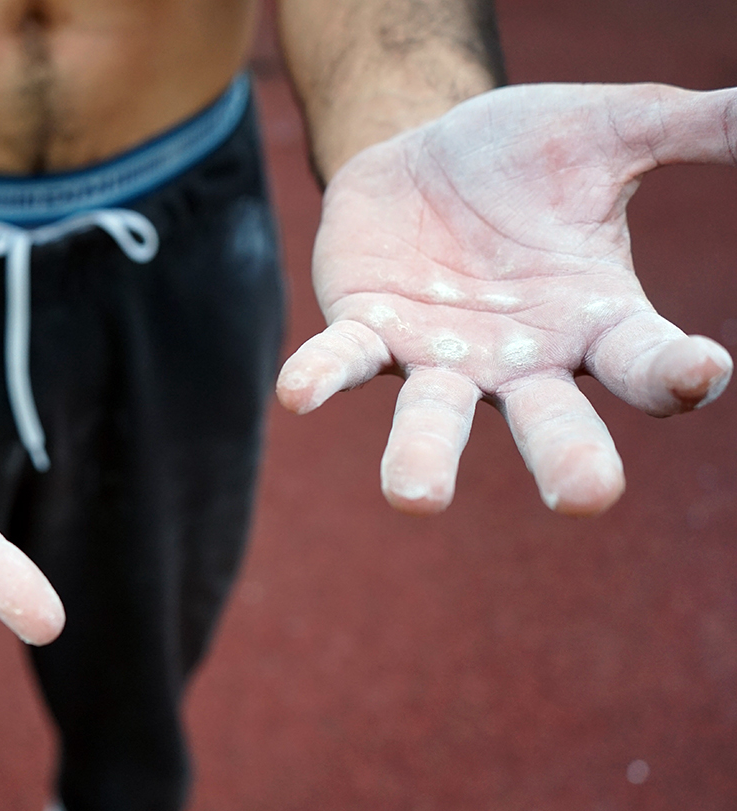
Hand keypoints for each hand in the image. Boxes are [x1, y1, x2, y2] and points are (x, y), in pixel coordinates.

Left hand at [277, 83, 736, 514]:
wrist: (427, 150)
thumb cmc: (528, 156)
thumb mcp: (613, 130)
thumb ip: (691, 127)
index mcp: (595, 321)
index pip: (645, 360)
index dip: (674, 372)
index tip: (701, 371)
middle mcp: (521, 360)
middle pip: (550, 422)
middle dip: (566, 459)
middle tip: (583, 498)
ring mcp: (441, 357)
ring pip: (435, 419)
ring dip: (422, 458)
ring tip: (414, 499)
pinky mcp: (369, 331)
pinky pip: (345, 361)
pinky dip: (322, 377)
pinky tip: (296, 396)